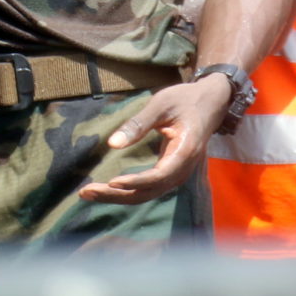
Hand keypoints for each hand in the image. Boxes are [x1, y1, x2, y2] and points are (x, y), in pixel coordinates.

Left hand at [76, 76, 230, 205]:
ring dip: (117, 196)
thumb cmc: (185, 99)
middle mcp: (182, 170)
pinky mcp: (169, 173)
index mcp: (184, 152)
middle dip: (116, 194)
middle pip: (148, 191)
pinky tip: (106, 189)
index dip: (135, 181)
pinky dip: (126, 191)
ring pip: (146, 194)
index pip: (158, 176)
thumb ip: (138, 123)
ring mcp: (176, 174)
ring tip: (88, 193)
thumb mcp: (161, 104)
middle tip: (86, 192)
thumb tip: (112, 143)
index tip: (111, 181)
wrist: (209, 103)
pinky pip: (147, 188)